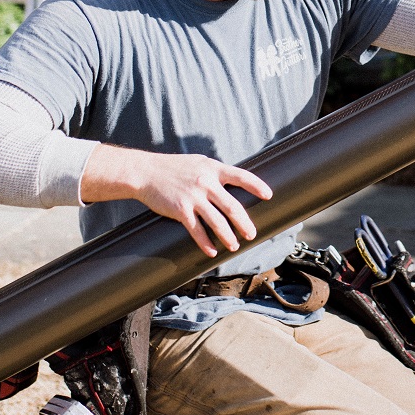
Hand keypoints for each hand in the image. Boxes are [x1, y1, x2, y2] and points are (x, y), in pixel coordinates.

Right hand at [79, 144, 272, 257]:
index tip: (268, 195)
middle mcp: (206, 182)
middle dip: (244, 222)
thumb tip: (233, 181)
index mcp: (213, 169)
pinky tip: (211, 251)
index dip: (256, 186)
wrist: (145, 172)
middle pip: (232, 206)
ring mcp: (193, 197)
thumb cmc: (173, 167)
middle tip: (252, 234)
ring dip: (228, 236)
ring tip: (235, 245)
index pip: (241, 176)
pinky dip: (205, 243)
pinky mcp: (180, 210)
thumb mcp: (198, 163)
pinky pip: (196, 230)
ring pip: (217, 221)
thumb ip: (215, 172)